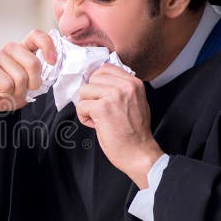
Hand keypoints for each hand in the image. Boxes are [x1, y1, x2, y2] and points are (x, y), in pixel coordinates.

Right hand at [0, 30, 56, 142]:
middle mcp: (10, 48)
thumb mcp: (28, 84)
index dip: (48, 46)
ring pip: (20, 77)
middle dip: (34, 83)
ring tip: (10, 92)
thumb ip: (39, 75)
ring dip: (18, 92)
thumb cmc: (8, 91)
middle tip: (26, 90)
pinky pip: (7, 84)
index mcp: (23, 49)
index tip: (52, 62)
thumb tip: (52, 69)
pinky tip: (0, 92)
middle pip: (33, 63)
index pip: (37, 36)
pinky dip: (7, 94)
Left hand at [76, 65, 163, 187]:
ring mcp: (113, 95)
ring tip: (98, 118)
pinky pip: (81, 106)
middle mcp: (125, 86)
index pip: (105, 68)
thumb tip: (98, 83)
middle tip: (99, 110)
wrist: (139, 152)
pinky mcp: (102, 108)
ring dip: (86, 106)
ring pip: (84, 91)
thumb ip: (120, 89)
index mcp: (134, 83)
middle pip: (92, 79)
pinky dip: (84, 117)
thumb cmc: (134, 132)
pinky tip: (96, 124)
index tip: (99, 96)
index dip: (97, 83)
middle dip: (91, 95)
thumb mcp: (135, 102)